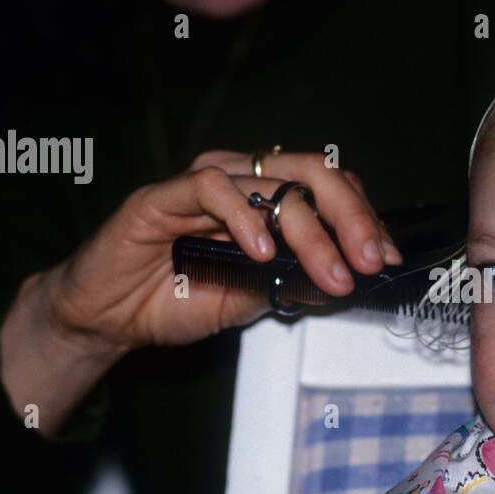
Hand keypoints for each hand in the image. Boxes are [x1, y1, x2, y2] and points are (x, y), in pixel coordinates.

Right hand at [46, 149, 401, 351]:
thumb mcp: (252, 299)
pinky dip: (243, 217)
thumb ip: (293, 281)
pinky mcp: (162, 197)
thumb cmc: (173, 300)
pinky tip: (261, 250)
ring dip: (311, 231)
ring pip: (271, 183)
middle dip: (351, 216)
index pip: (328, 188)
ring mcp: (201, 185)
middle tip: (369, 259)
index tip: (387, 258)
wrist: (107, 319)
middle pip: (311, 174)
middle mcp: (238, 182)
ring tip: (330, 272)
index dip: (364, 218)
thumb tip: (348, 278)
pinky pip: (211, 189)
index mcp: (265, 199)